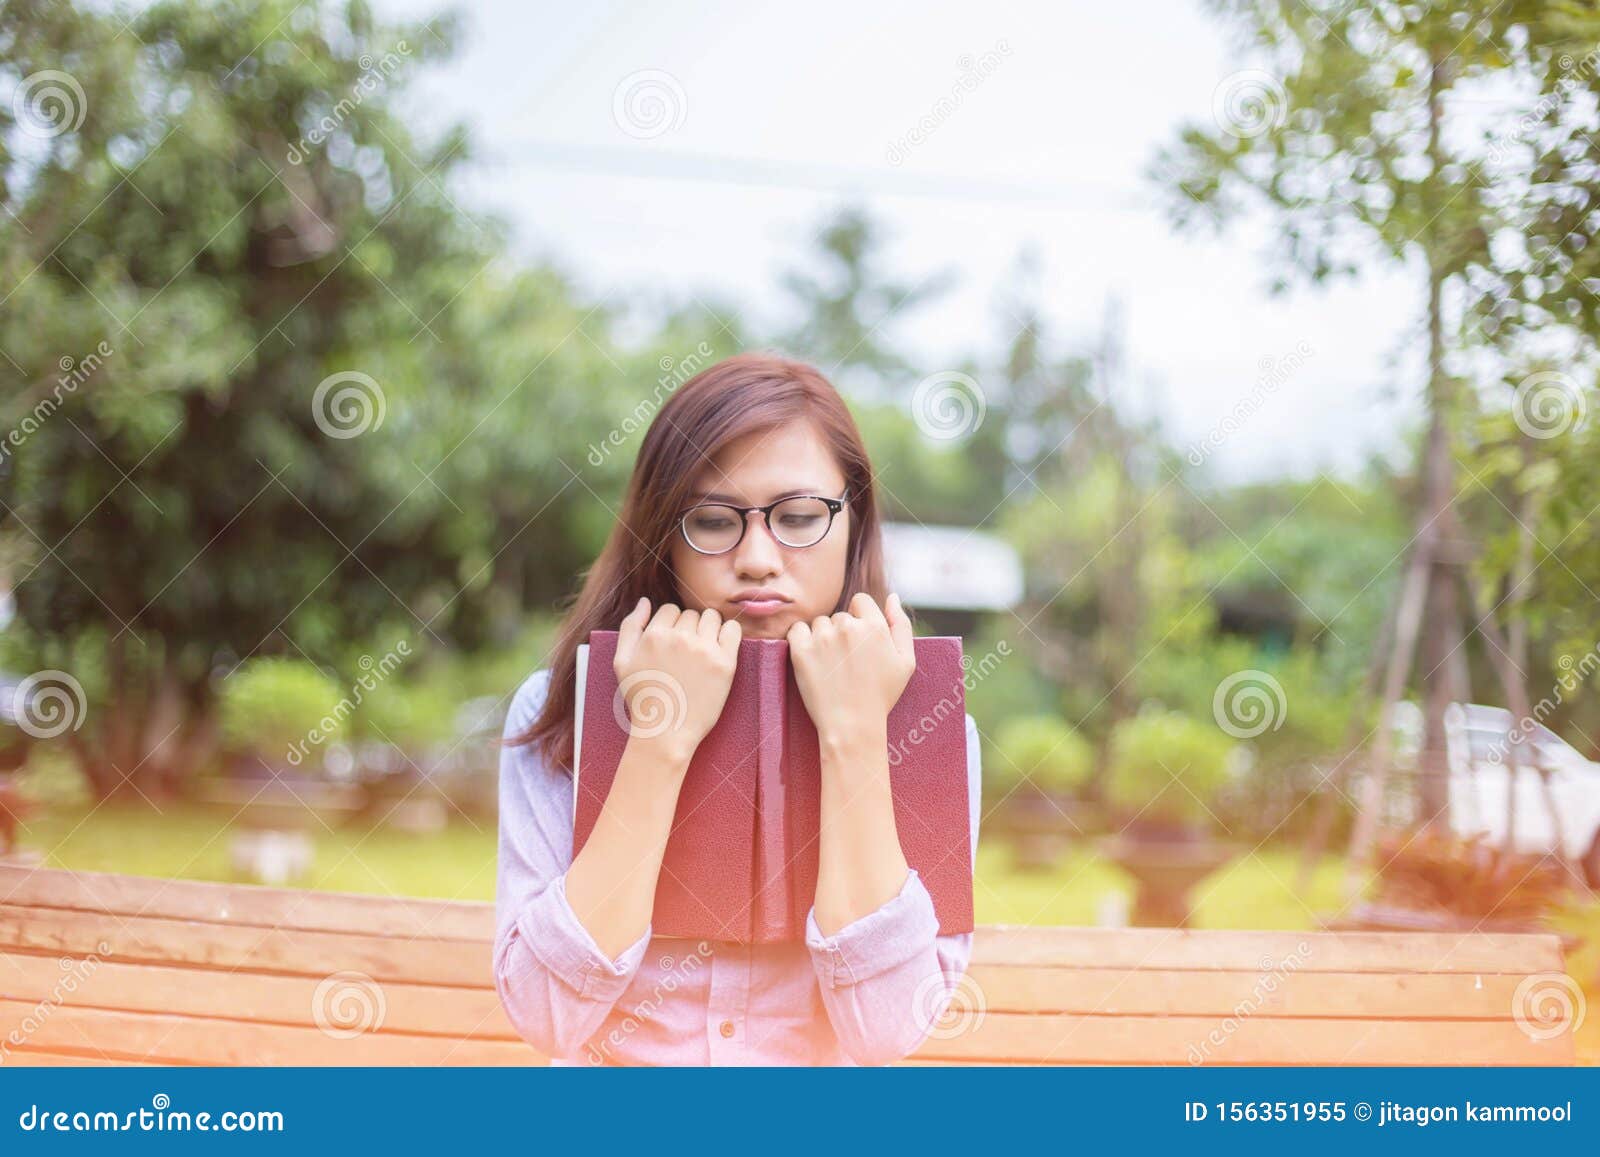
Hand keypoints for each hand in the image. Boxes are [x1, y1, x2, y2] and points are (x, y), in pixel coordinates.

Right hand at [613, 598, 740, 759]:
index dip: (671, 626)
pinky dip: (729, 632)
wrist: (665, 732)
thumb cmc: (642, 699)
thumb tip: (645, 601)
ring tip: (703, 650)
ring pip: (712, 617)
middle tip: (686, 654)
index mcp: (655, 635)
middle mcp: (680, 638)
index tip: (672, 646)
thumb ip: (630, 627)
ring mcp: (704, 650)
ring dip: (709, 628)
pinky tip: (721, 647)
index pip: (670, 610)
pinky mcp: (725, 663)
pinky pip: (733, 629)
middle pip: (691, 614)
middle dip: (689, 629)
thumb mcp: (622, 662)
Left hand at [786, 592, 915, 748]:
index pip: (860, 601)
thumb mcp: (906, 662)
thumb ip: (900, 624)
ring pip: (819, 623)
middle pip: (839, 615)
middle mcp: (848, 627)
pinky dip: (800, 640)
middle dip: (842, 632)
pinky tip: (811, 658)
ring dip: (822, 638)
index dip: (860, 619)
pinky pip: (796, 630)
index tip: (859, 643)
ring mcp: (822, 638)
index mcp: (874, 627)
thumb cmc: (881, 696)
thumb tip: (892, 595)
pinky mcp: (801, 650)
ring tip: (831, 665)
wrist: (852, 725)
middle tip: (847, 662)